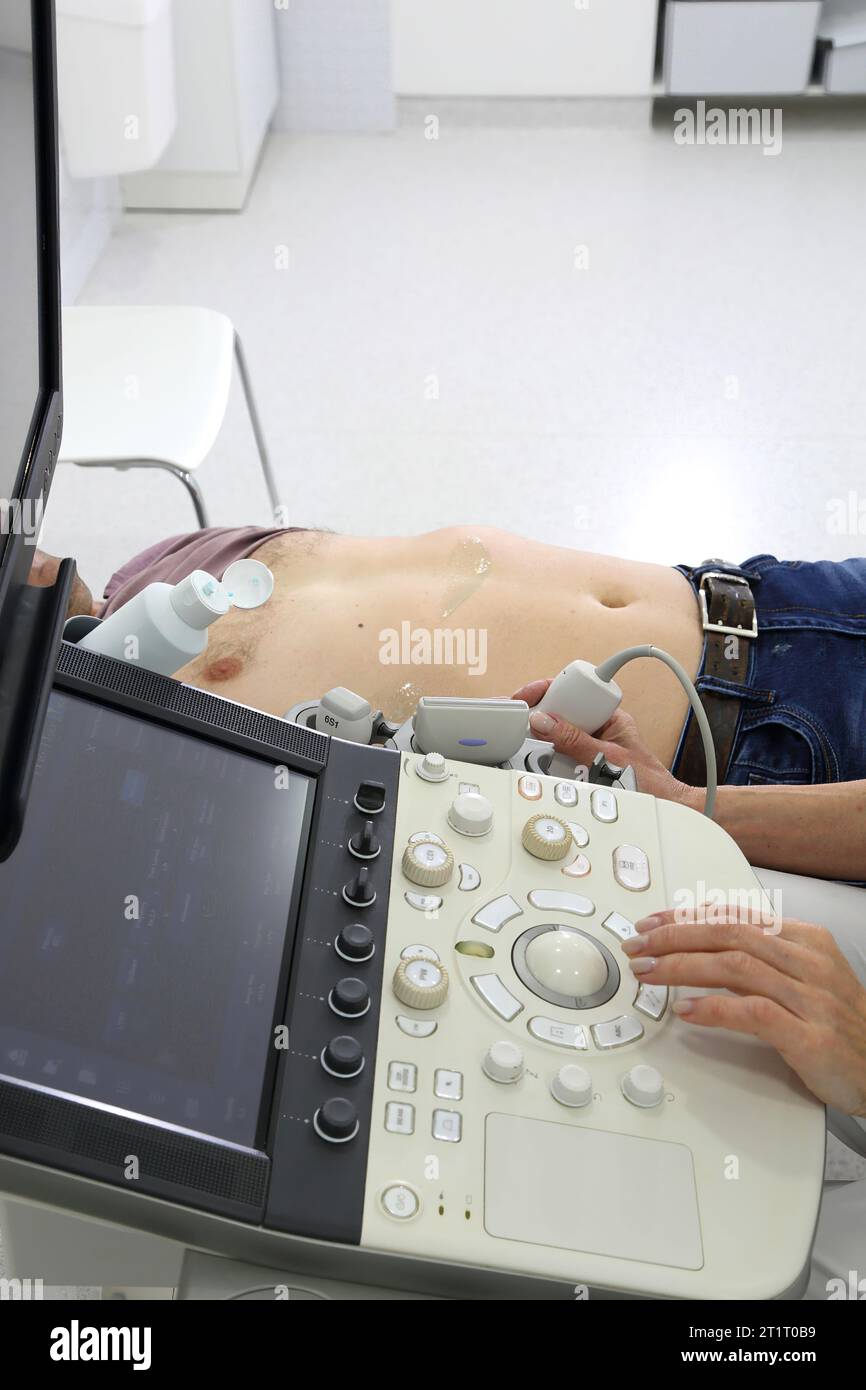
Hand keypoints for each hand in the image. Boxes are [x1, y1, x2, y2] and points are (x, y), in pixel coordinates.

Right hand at [512, 678, 695, 806]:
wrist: (663, 807)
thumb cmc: (649, 782)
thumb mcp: (606, 758)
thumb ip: (574, 741)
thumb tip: (543, 722)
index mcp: (608, 716)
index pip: (573, 692)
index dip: (549, 692)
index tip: (526, 699)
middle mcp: (598, 728)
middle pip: (560, 715)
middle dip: (545, 725)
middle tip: (532, 733)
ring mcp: (590, 746)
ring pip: (558, 739)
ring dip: (551, 750)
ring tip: (554, 761)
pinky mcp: (584, 764)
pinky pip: (561, 758)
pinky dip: (555, 765)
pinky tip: (560, 773)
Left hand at [622, 908, 865, 1115]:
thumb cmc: (840, 1025)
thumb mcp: (804, 977)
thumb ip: (760, 958)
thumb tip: (701, 947)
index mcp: (806, 940)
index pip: (735, 915)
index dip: (685, 916)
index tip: (651, 923)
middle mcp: (808, 962)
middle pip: (728, 934)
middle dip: (674, 936)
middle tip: (638, 946)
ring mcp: (811, 998)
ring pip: (735, 966)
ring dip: (682, 966)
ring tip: (649, 972)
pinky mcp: (810, 1036)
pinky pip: (754, 1013)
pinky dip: (716, 1008)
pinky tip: (687, 1010)